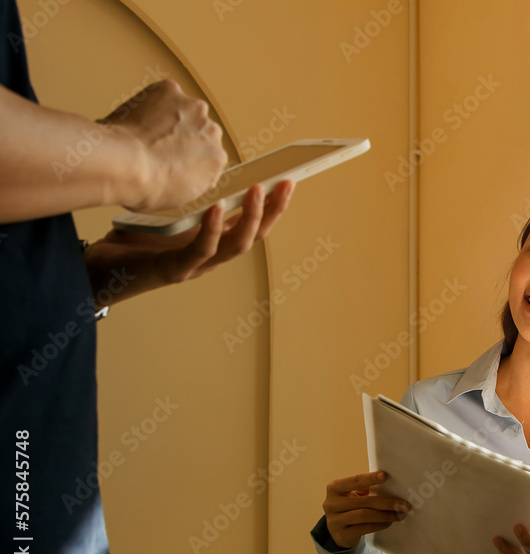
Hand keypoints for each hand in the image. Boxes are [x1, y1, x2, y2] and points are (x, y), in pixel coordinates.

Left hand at [83, 180, 293, 304]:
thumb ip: (186, 198)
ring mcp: (195, 266)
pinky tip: (217, 209)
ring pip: (236, 246)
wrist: (97, 270)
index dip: (272, 205)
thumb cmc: (129, 243)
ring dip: (251, 219)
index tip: (286, 181)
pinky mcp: (174, 270)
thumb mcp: (164, 214)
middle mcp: (209, 256)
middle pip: (254, 235)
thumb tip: (199, 162)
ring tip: (257, 192)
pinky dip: (212, 230)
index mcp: (210, 242)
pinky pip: (201, 250)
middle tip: (285, 184)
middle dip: (273, 210)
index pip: (250, 223)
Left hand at [100, 79, 227, 211]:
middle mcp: (211, 131)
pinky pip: (164, 93)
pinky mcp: (170, 91)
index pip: (208, 153)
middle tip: (158, 145)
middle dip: (182, 135)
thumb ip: (194, 178)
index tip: (175, 158)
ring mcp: (192, 108)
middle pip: (199, 129)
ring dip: (169, 117)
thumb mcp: (181, 197)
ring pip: (182, 110)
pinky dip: (153, 101)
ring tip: (147, 131)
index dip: (189, 156)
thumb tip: (186, 173)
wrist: (123, 165)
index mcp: (217, 159)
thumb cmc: (146, 185)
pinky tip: (139, 116)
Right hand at [323, 471, 409, 549]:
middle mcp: (332, 503)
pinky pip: (364, 528)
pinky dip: (379, 525)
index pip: (355, 481)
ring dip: (385, 515)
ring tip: (399, 514)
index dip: (370, 478)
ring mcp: (335, 520)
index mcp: (335, 488)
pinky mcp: (342, 534)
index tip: (385, 476)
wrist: (336, 531)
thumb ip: (366, 489)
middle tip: (404, 504)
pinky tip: (389, 522)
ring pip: (365, 515)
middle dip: (387, 502)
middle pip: (364, 501)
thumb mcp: (353, 495)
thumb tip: (392, 485)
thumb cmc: (349, 507)